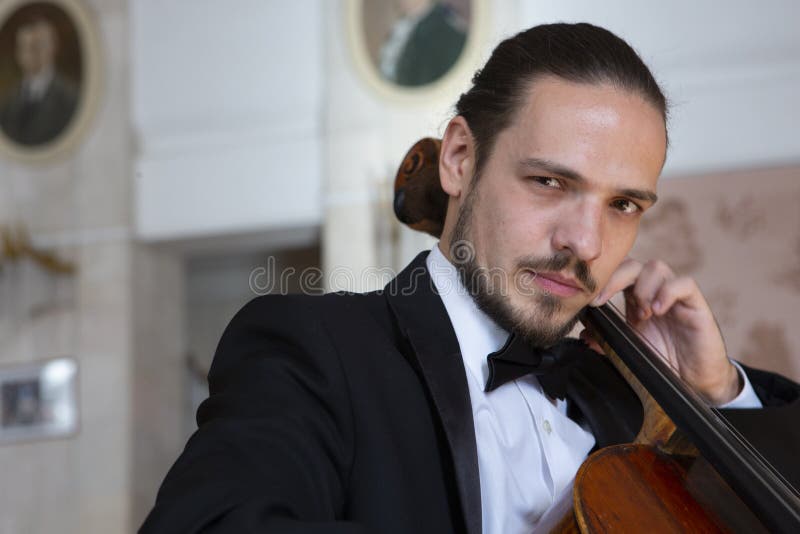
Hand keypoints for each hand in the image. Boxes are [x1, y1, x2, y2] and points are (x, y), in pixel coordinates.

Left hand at [584, 258, 740, 404]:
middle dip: (615, 278)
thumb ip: (607, 341)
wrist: (692, 382)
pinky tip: (658, 311)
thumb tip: (585, 334)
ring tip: (642, 313)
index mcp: (635, 300)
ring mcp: (675, 297)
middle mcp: (654, 293)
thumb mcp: (629, 351)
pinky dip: (668, 292)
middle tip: (603, 300)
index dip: (603, 279)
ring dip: (642, 287)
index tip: (591, 300)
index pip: (618, 272)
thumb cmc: (663, 363)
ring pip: (657, 267)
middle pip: (634, 265)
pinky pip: (685, 284)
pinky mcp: (697, 305)